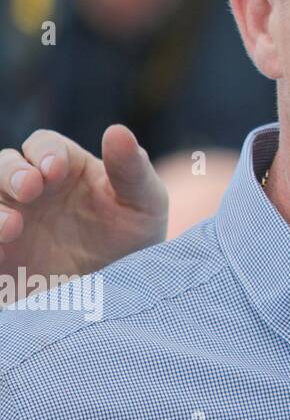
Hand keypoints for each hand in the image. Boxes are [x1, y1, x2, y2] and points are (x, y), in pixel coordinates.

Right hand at [0, 125, 168, 290]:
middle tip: (30, 189)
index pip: (43, 144)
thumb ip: (131, 169)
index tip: (55, 169)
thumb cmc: (135, 235)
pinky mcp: (2, 256)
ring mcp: (12, 221)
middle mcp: (32, 190)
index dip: (45, 151)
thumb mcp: (145, 202)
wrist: (122, 289)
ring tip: (13, 226)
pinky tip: (3, 252)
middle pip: (4, 165)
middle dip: (11, 172)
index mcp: (66, 168)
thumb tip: (118, 130)